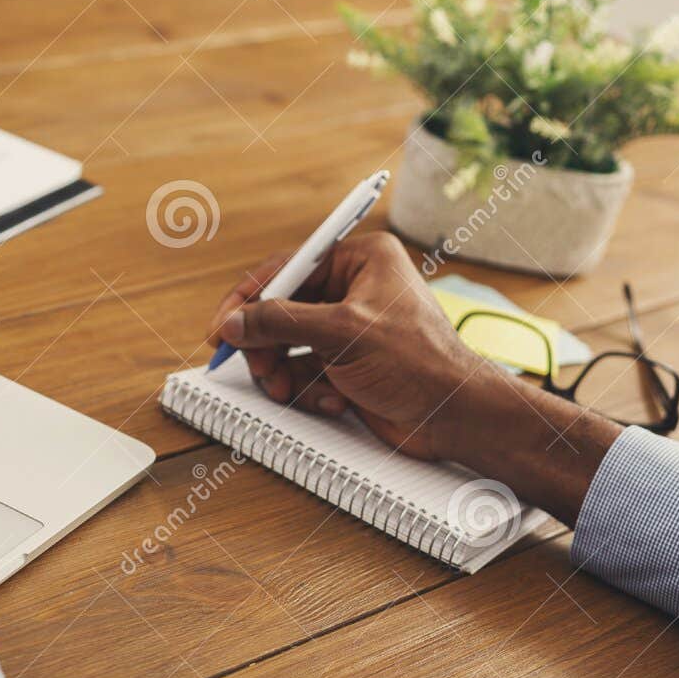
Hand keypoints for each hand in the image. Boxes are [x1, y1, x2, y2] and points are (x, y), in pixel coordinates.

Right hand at [207, 232, 503, 459]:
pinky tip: (334, 400)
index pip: (287, 267)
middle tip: (260, 368)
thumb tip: (236, 322)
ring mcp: (348, 328)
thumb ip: (282, 323)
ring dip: (285, 373)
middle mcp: (353, 288)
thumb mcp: (343, 333)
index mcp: (362, 259)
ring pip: (287, 345)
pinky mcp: (346, 363)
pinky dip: (309, 390)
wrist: (455, 418)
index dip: (249, 297)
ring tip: (292, 391)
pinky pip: (304, 371)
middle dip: (268, 346)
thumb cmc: (422, 364)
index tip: (223, 325)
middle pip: (281, 310)